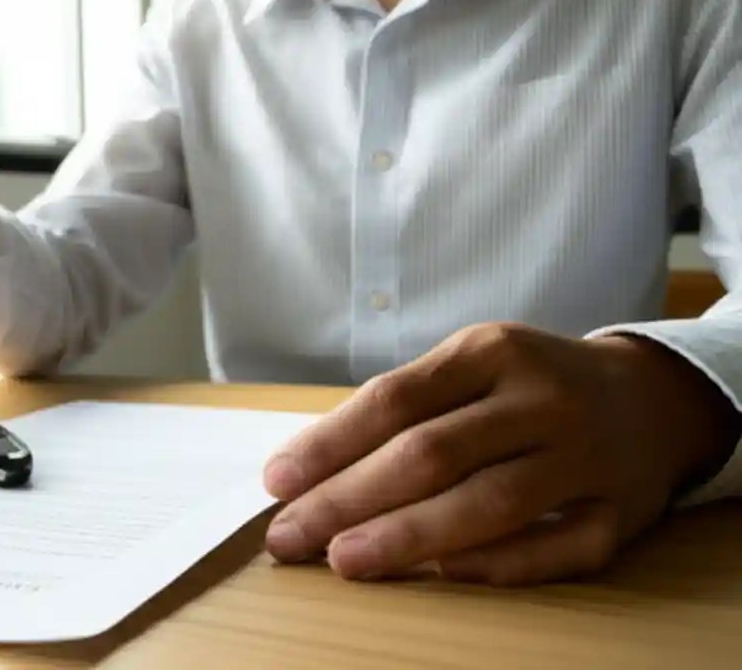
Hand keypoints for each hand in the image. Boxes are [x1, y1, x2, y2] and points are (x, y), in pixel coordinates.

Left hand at [263, 323, 739, 585]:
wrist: (651, 399)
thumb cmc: (527, 388)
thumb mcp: (470, 368)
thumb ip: (402, 411)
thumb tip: (307, 471)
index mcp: (493, 351)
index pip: (395, 400)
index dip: (330, 444)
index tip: (276, 482)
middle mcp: (542, 398)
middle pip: (432, 454)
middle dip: (348, 499)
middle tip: (290, 537)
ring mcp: (586, 457)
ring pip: (488, 503)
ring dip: (407, 537)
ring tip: (343, 561)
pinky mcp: (619, 516)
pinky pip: (549, 550)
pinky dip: (488, 566)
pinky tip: (435, 576)